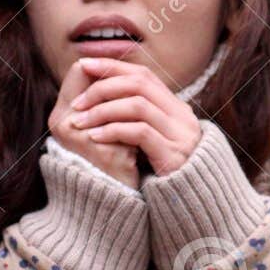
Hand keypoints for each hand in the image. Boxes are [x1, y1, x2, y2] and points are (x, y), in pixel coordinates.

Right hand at [47, 57, 140, 188]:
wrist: (112, 197)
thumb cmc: (108, 157)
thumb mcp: (101, 123)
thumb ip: (102, 97)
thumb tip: (116, 62)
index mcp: (60, 114)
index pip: (79, 70)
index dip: (104, 68)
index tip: (124, 78)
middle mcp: (63, 125)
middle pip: (98, 84)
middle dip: (122, 90)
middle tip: (140, 101)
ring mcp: (81, 141)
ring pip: (116, 105)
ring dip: (132, 114)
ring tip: (141, 126)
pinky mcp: (103, 156)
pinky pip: (128, 130)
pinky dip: (139, 135)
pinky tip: (142, 147)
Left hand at [65, 57, 204, 177]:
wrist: (193, 205)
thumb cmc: (164, 174)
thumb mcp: (154, 141)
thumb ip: (137, 120)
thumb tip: (102, 97)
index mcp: (176, 108)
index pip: (143, 74)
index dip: (112, 66)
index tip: (83, 65)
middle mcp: (182, 116)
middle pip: (139, 83)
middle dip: (103, 87)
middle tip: (77, 103)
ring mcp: (180, 135)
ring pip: (138, 105)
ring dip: (103, 110)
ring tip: (80, 122)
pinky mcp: (174, 155)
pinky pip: (140, 132)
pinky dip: (113, 131)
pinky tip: (95, 137)